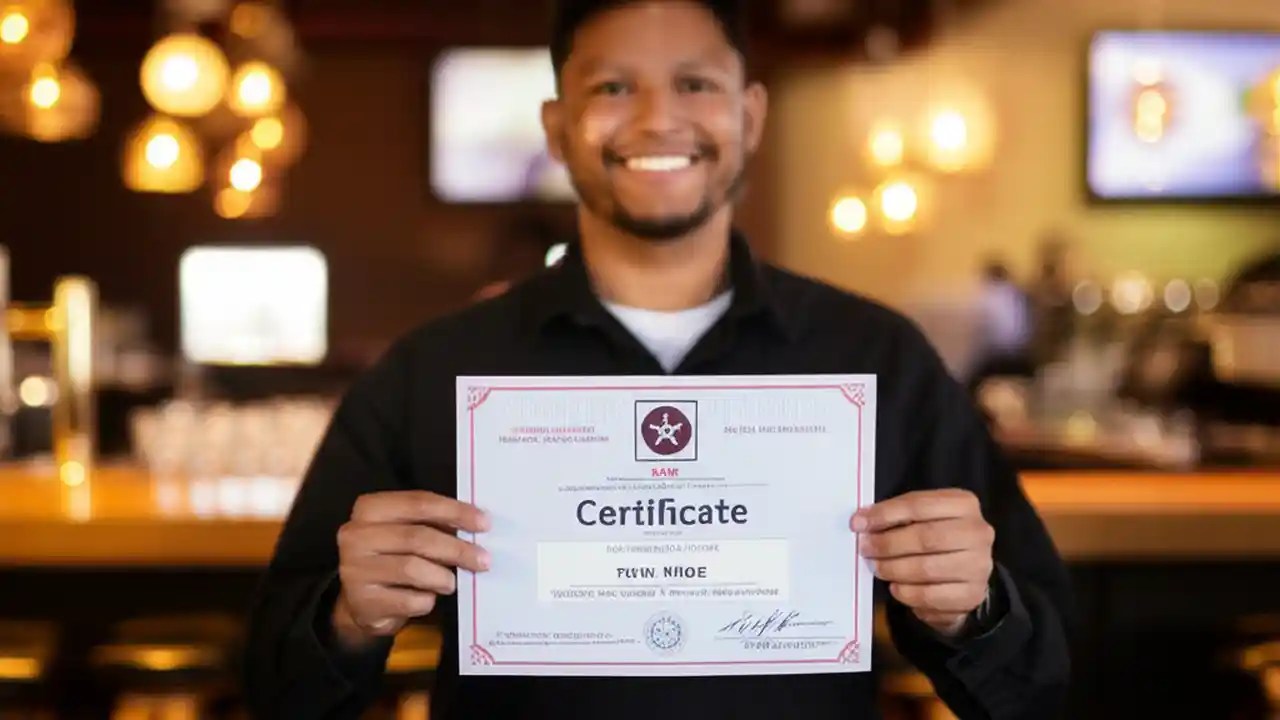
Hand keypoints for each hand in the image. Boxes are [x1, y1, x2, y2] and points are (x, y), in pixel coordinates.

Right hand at [332, 491, 489, 649]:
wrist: (362, 601)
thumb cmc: (392, 558)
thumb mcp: (406, 532)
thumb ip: (434, 524)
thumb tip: (476, 526)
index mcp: (369, 509)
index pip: (418, 502)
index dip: (455, 511)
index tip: (483, 523)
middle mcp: (356, 536)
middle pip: (417, 537)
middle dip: (456, 549)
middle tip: (483, 559)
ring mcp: (355, 570)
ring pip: (412, 569)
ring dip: (443, 577)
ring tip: (452, 582)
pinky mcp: (363, 602)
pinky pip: (408, 600)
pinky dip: (427, 600)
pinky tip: (428, 598)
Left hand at [851, 489, 993, 636]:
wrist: (966, 573)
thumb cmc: (937, 538)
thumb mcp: (923, 517)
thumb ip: (897, 516)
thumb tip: (861, 521)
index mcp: (964, 504)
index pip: (919, 505)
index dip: (885, 514)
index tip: (858, 523)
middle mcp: (978, 532)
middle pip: (925, 537)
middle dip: (888, 544)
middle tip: (866, 549)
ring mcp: (979, 565)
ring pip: (927, 568)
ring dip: (893, 569)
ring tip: (877, 568)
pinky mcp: (972, 594)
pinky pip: (930, 596)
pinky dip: (906, 592)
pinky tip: (896, 587)